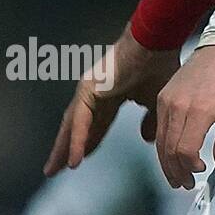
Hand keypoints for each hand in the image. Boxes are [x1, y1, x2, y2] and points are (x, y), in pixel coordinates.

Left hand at [44, 26, 179, 174]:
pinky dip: (77, 140)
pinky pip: (80, 121)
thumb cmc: (159, 66)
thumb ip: (151, 121)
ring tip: (55, 169)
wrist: (157, 45)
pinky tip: (73, 158)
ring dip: (64, 149)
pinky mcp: (89, 89)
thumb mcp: (157, 103)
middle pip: (77, 128)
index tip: (79, 161)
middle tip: (55, 170)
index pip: (95, 126)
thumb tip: (147, 139)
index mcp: (109, 95)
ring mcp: (89, 90)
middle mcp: (95, 93)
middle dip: (66, 150)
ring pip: (72, 126)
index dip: (88, 144)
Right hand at [154, 45, 214, 187]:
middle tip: (186, 183)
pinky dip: (163, 146)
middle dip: (176, 171)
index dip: (190, 166)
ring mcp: (166, 101)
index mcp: (198, 110)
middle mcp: (177, 106)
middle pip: (169, 148)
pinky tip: (171, 156)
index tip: (200, 171)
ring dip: (167, 163)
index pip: (185, 149)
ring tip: (177, 176)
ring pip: (160, 141)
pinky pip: (159, 128)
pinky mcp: (162, 97)